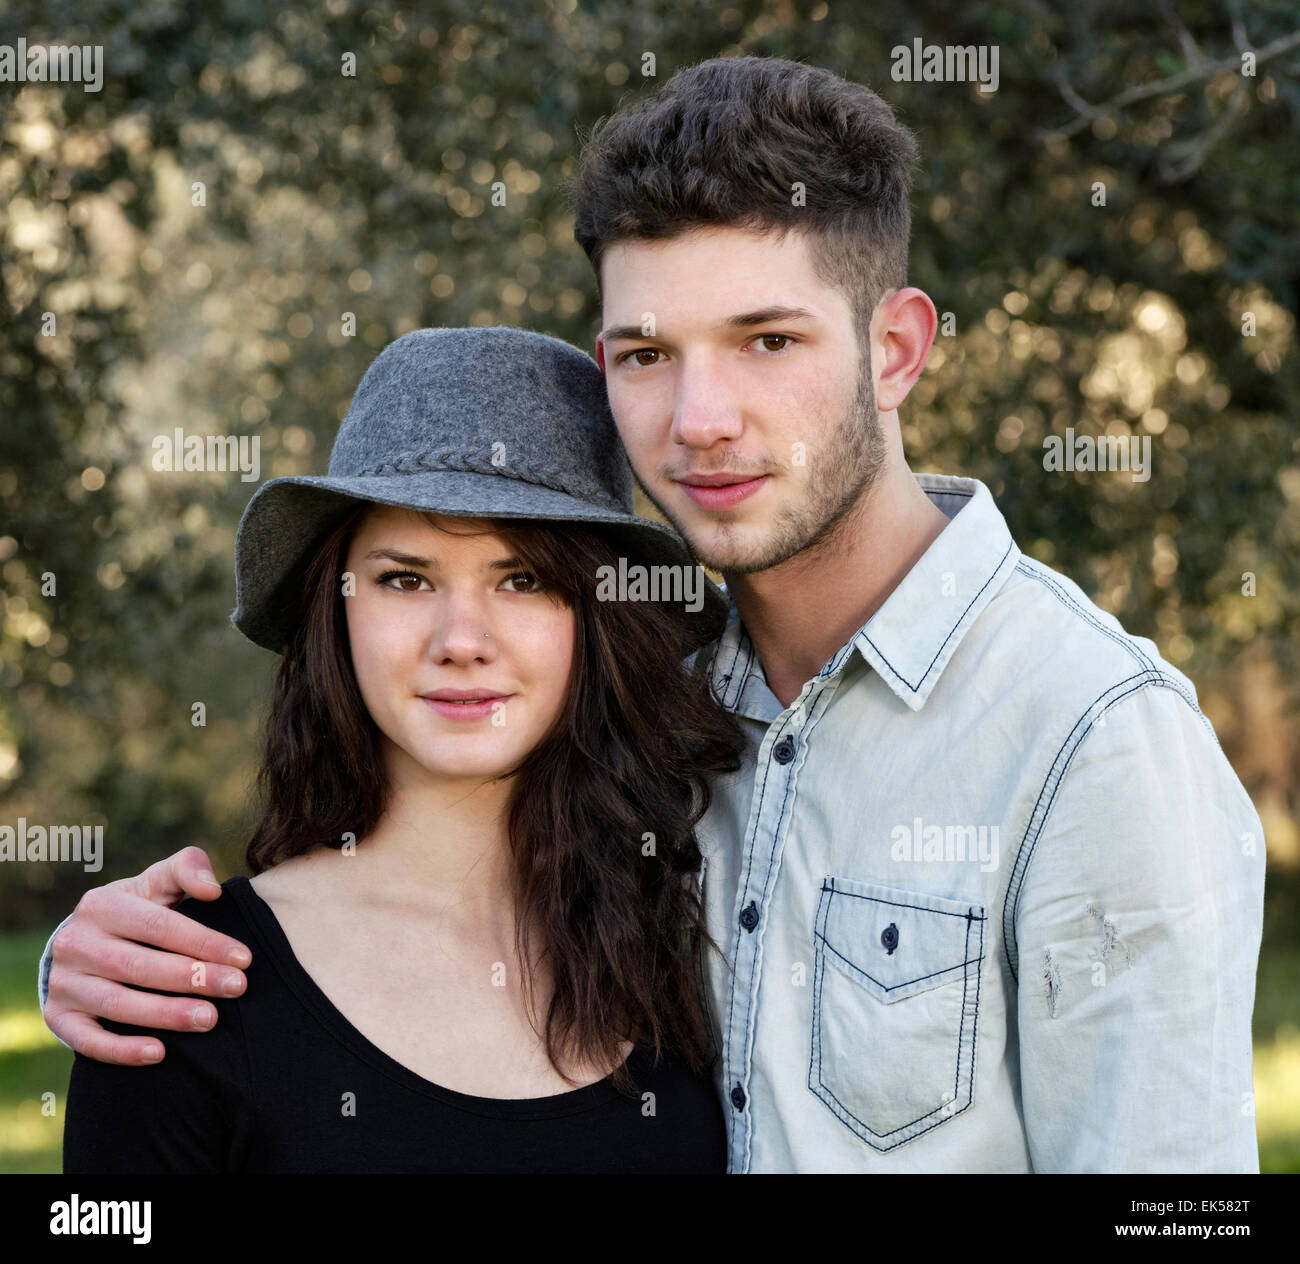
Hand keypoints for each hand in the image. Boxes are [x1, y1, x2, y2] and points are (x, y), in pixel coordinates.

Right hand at [44, 846, 251, 1064]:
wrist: (85, 942)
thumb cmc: (138, 909)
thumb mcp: (158, 882)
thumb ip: (187, 869)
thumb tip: (212, 890)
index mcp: (102, 904)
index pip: (159, 925)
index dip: (204, 942)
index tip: (244, 958)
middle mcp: (75, 942)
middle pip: (140, 966)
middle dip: (194, 979)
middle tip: (236, 988)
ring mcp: (63, 982)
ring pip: (117, 1003)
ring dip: (166, 1015)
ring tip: (209, 1019)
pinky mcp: (58, 1017)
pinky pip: (86, 1040)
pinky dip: (121, 1050)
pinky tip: (159, 1053)